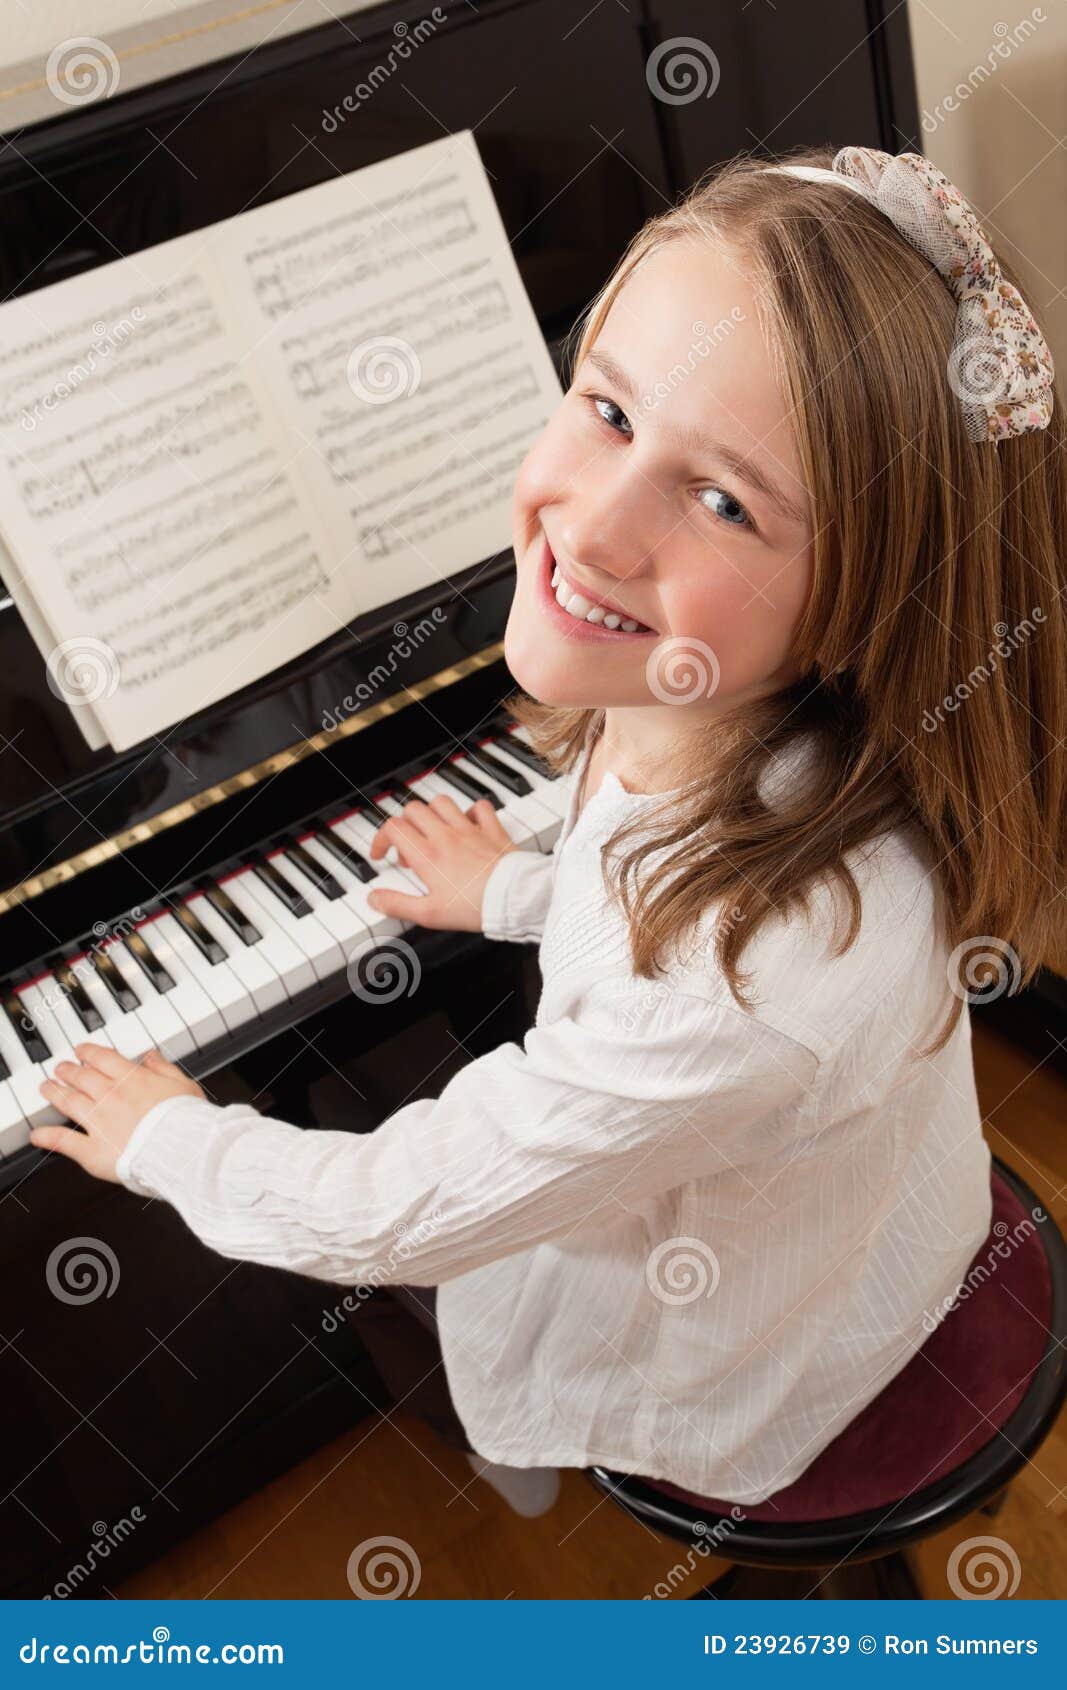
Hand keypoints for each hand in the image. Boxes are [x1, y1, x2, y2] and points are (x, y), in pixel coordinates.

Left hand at [30, 1043, 204, 1183]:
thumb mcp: (182, 1084)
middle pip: (81, 1077)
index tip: (82, 1051)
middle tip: (61, 1068)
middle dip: (68, 1070)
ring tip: (46, 1089)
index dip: (88, 1053)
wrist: (183, 1149)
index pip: (102, 1059)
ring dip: (54, 1093)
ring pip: (68, 1102)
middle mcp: (111, 1097)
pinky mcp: (94, 1150)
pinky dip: (48, 1137)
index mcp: (132, 1080)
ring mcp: (99, 1122)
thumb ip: (163, 1068)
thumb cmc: (188, 1121)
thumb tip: (151, 1055)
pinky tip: (37, 1136)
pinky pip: (64, 1141)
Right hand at [365, 793, 518, 931]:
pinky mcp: (492, 830)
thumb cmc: (475, 907)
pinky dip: (470, 811)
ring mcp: (470, 830)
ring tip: (432, 831)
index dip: (380, 839)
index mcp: (427, 855)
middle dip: (404, 824)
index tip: (381, 854)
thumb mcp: (429, 914)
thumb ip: (398, 904)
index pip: (393, 829)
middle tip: (408, 847)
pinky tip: (468, 824)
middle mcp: (446, 836)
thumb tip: (374, 900)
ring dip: (432, 813)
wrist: (514, 898)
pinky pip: (480, 807)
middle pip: (414, 810)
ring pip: (442, 802)